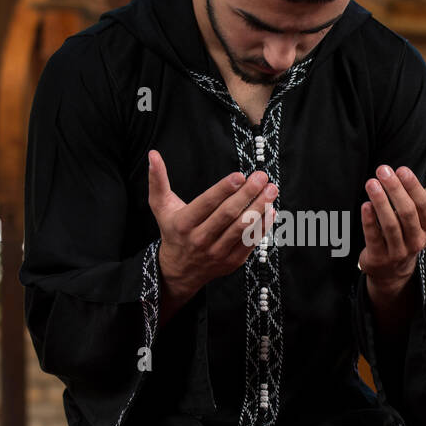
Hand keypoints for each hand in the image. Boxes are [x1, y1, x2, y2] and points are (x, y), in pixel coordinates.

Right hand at [148, 149, 276, 302]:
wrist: (179, 270)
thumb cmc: (172, 231)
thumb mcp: (160, 206)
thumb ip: (157, 180)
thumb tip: (153, 154)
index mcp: (183, 224)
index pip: (206, 204)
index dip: (223, 190)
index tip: (240, 175)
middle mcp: (200, 240)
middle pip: (228, 215)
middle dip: (247, 194)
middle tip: (262, 177)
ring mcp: (217, 253)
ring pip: (242, 229)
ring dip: (259, 208)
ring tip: (272, 191)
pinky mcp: (231, 262)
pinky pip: (250, 243)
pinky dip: (262, 227)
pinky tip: (271, 210)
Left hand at [359, 159, 425, 291]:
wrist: (392, 270)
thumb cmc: (410, 232)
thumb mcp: (424, 213)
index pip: (424, 205)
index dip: (413, 186)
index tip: (401, 169)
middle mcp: (417, 241)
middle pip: (407, 213)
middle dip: (395, 190)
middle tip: (382, 170)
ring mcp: (398, 252)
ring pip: (391, 225)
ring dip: (381, 202)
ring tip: (371, 183)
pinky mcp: (379, 258)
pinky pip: (374, 238)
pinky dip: (370, 221)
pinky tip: (364, 205)